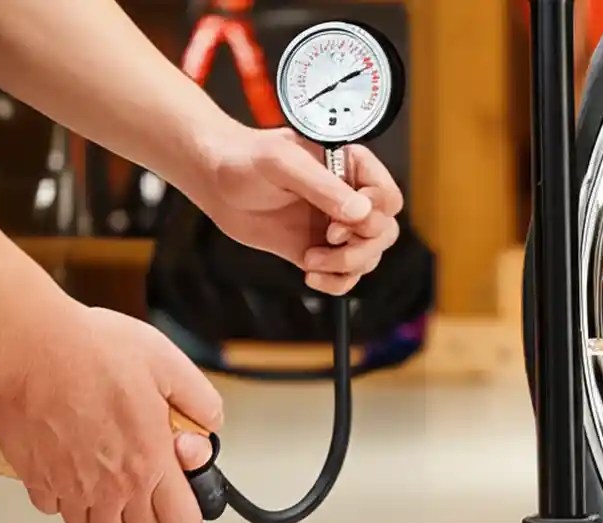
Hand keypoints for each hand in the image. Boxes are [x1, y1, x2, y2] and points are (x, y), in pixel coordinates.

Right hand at [0, 304, 222, 522]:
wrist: (33, 346)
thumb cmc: (95, 352)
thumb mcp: (171, 366)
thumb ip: (201, 402)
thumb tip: (211, 425)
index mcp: (150, 462)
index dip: (187, 512)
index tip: (182, 494)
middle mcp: (111, 485)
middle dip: (152, 522)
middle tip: (151, 493)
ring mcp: (72, 487)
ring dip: (109, 516)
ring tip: (113, 484)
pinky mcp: (38, 479)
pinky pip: (57, 510)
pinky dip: (68, 500)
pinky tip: (76, 471)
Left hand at [191, 126, 403, 295]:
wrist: (215, 182)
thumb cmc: (245, 160)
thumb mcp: (282, 163)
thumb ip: (322, 186)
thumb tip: (361, 213)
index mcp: (351, 168)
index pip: (388, 197)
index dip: (373, 214)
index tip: (338, 222)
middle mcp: (350, 197)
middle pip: (385, 231)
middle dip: (361, 245)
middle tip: (329, 239)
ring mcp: (336, 226)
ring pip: (370, 256)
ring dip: (346, 266)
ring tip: (311, 262)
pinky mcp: (320, 249)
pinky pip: (347, 275)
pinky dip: (337, 283)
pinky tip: (311, 275)